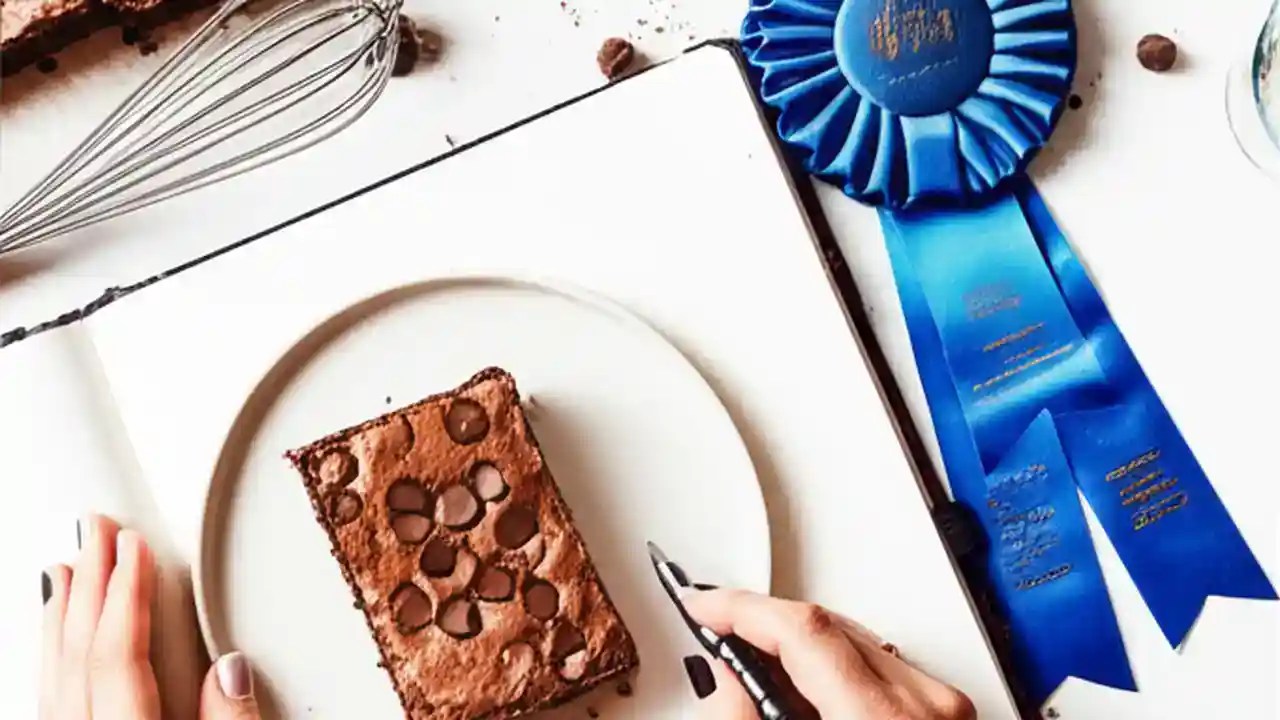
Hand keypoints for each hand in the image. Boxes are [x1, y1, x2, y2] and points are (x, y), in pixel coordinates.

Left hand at [40, 514, 262, 719]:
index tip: (134, 545)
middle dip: (93, 583)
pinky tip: (60, 633)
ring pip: (56, 672)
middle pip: (80, 654)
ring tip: (72, 566)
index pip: (118, 655)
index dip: (126, 594)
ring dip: (65, 613)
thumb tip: (231, 669)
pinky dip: (54, 652)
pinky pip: (50, 695)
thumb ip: (230, 719)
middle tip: (98, 531)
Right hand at [681, 588, 975, 719]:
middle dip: (766, 625)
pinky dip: (839, 668)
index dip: (742, 609)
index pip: (804, 630)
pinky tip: (808, 688)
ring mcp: (944, 710)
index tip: (704, 606)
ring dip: (803, 647)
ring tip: (760, 665)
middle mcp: (926, 707)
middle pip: (829, 628)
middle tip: (720, 633)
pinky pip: (883, 668)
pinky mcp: (949, 715)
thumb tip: (727, 683)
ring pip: (856, 642)